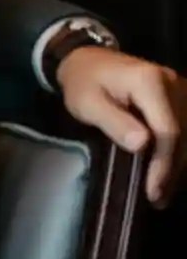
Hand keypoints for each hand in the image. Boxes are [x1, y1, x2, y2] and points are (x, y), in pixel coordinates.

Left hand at [57, 46, 184, 207]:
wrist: (86, 59)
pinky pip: (184, 128)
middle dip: (172, 170)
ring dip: (177, 165)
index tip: (153, 190)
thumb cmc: (83, 82)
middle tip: (157, 198)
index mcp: (149, 82)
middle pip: (183, 135)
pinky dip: (177, 152)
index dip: (163, 163)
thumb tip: (142, 144)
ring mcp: (179, 88)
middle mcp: (172, 82)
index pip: (167, 130)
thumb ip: (113, 121)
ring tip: (161, 192)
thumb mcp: (87, 103)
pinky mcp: (179, 97)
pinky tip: (166, 173)